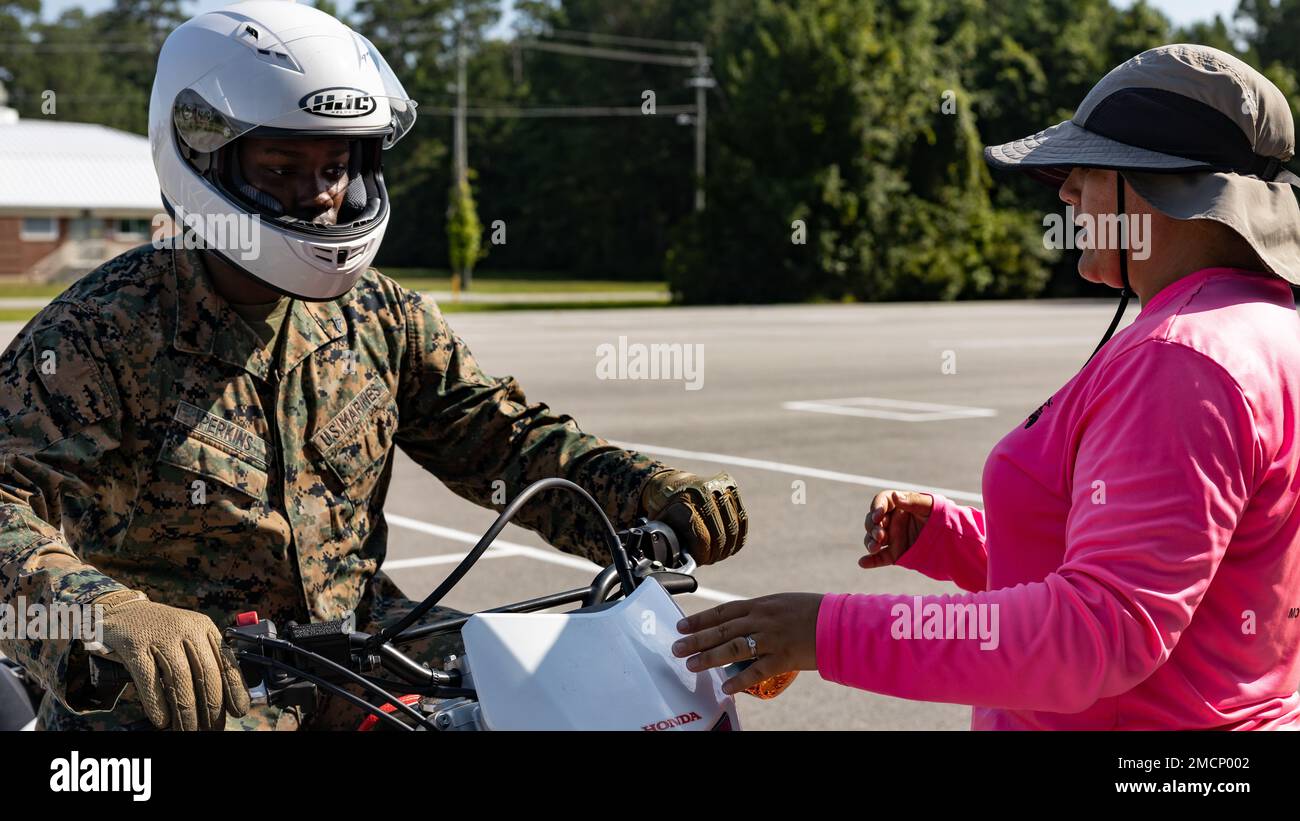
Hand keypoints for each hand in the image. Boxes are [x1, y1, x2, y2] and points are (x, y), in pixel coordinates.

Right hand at [93, 589, 250, 729]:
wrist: (122, 610)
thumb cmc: (161, 631)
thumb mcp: (189, 635)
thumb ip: (205, 658)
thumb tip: (222, 698)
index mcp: (204, 627)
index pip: (226, 661)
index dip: (235, 689)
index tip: (239, 711)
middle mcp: (187, 630)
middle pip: (206, 673)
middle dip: (211, 706)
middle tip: (211, 727)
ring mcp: (161, 636)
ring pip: (181, 679)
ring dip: (186, 710)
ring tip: (188, 730)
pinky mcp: (135, 646)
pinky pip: (149, 680)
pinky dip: (157, 703)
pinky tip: (162, 721)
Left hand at [640, 469, 747, 565]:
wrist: (671, 482)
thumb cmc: (664, 508)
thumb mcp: (659, 525)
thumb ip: (669, 543)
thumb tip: (679, 565)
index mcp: (686, 501)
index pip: (703, 538)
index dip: (703, 555)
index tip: (699, 561)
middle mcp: (705, 491)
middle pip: (721, 535)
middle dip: (715, 553)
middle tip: (709, 560)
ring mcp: (720, 487)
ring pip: (734, 528)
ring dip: (727, 547)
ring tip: (718, 554)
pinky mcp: (731, 487)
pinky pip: (741, 518)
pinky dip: (737, 535)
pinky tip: (729, 545)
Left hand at [671, 593, 822, 694]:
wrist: (839, 622)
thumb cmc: (813, 611)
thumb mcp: (782, 603)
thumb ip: (761, 612)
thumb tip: (741, 623)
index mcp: (760, 604)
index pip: (722, 611)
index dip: (700, 619)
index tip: (681, 626)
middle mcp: (761, 619)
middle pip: (721, 630)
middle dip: (696, 639)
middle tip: (676, 648)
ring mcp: (770, 638)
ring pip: (732, 648)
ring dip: (709, 658)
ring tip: (691, 665)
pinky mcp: (782, 657)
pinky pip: (755, 671)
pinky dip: (739, 679)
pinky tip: (725, 686)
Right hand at [861, 490, 933, 568]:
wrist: (951, 537)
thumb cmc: (940, 515)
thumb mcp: (929, 505)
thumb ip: (912, 501)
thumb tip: (895, 496)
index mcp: (897, 505)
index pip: (881, 503)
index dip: (876, 508)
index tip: (878, 516)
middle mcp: (891, 521)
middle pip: (873, 522)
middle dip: (873, 528)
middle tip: (880, 535)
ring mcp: (892, 538)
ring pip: (873, 539)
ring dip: (870, 542)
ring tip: (875, 547)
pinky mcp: (895, 553)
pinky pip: (880, 557)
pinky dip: (870, 561)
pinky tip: (863, 562)